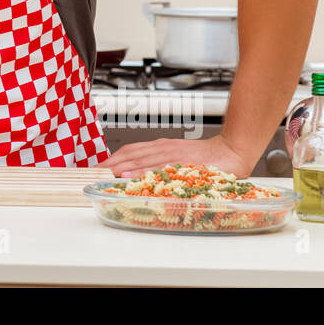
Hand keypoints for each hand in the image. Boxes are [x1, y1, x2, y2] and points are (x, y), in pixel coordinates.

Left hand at [102, 134, 255, 177]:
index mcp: (160, 147)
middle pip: (129, 154)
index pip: (129, 150)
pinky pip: (158, 166)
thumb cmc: (207, 159)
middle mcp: (163, 148)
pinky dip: (142, 170)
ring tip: (103, 174)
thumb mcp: (178, 160)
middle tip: (91, 173)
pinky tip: (130, 174)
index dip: (111, 158)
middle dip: (109, 163)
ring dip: (119, 166)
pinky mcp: (181, 161)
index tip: (96, 167)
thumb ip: (161, 166)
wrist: (232, 150)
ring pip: (140, 159)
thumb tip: (141, 177)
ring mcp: (171, 154)